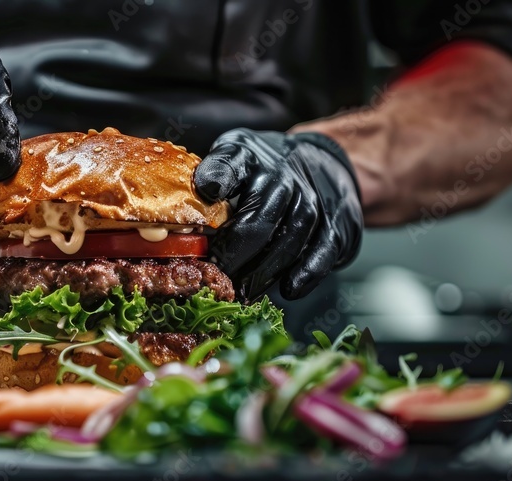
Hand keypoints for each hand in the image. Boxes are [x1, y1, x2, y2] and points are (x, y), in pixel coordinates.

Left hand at [194, 129, 362, 300]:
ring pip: (287, 242)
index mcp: (246, 156)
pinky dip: (304, 274)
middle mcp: (282, 175)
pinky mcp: (336, 224)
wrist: (323, 164)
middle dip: (233, 253)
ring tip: (240, 293)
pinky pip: (320, 253)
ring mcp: (311, 199)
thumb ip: (207, 190)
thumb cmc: (261, 173)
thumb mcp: (232, 163)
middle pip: (257, 218)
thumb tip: (175, 231)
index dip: (218, 177)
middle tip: (216, 276)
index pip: (230, 162)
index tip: (208, 192)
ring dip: (261, 273)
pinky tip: (288, 289)